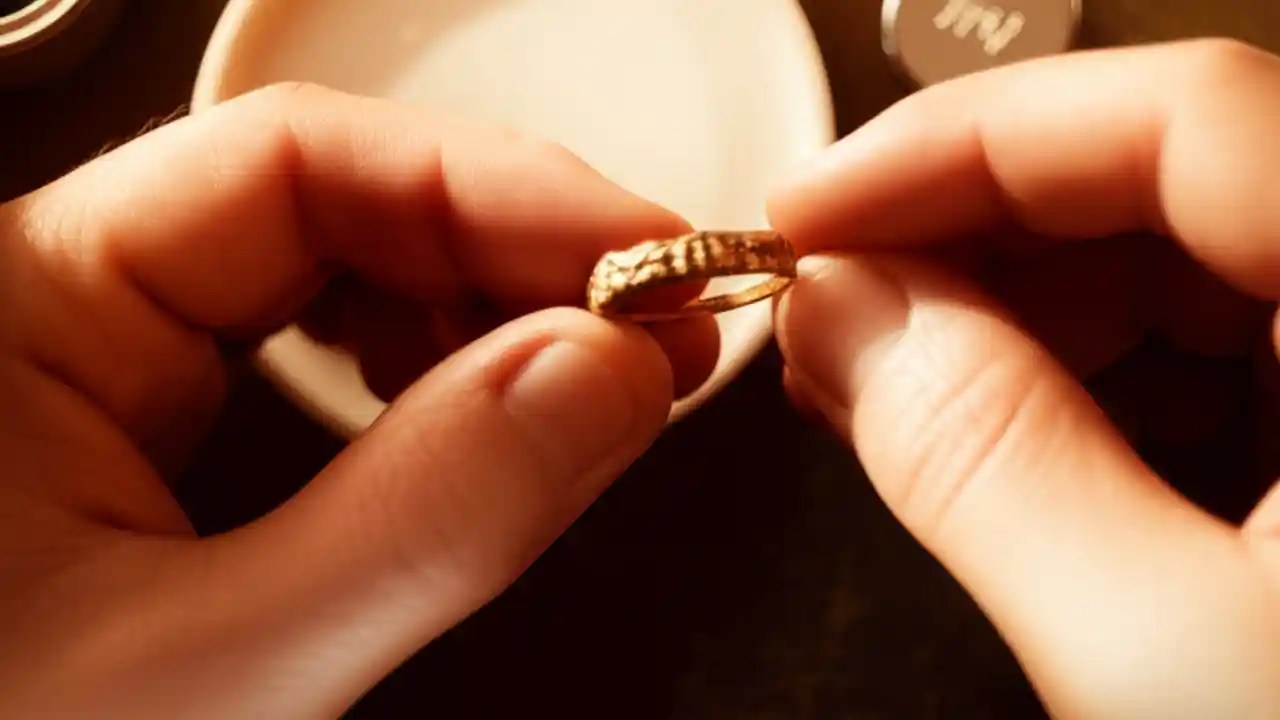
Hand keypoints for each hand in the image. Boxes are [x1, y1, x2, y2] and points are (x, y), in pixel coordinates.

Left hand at [0, 83, 715, 716]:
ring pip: (340, 272)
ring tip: (592, 371)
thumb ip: (417, 524)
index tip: (643, 254)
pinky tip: (491, 412)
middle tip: (655, 324)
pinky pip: (325, 361)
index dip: (497, 189)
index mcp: (19, 305)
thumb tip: (603, 377)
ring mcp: (118, 376)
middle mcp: (64, 312)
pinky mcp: (165, 445)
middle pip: (332, 202)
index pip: (292, 163)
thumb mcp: (209, 677)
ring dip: (488, 311)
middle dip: (516, 253)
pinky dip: (436, 380)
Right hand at [769, 39, 1279, 717]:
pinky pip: (1221, 340)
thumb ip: (986, 462)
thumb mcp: (1166, 667)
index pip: (1184, 118)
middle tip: (838, 314)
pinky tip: (1008, 430)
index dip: (962, 143)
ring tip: (895, 381)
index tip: (814, 212)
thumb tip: (847, 316)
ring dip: (1020, 307)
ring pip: (1190, 256)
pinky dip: (1091, 372)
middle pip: (1177, 177)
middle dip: (973, 237)